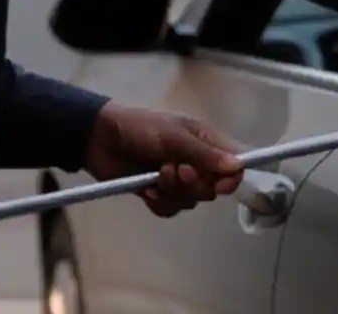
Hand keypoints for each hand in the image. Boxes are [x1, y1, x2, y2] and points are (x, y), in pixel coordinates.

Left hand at [85, 103, 244, 217]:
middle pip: (211, 189)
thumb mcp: (173, 136)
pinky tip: (146, 190)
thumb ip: (204, 154)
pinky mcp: (157, 193)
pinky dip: (159, 203)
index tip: (218, 185)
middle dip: (192, 185)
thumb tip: (237, 167)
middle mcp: (195, 162)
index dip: (230, 179)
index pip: (232, 165)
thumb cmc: (140, 128)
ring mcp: (176, 180)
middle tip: (172, 170)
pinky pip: (170, 209)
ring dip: (173, 193)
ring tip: (155, 176)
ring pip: (190, 201)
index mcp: (204, 142)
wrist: (99, 138)